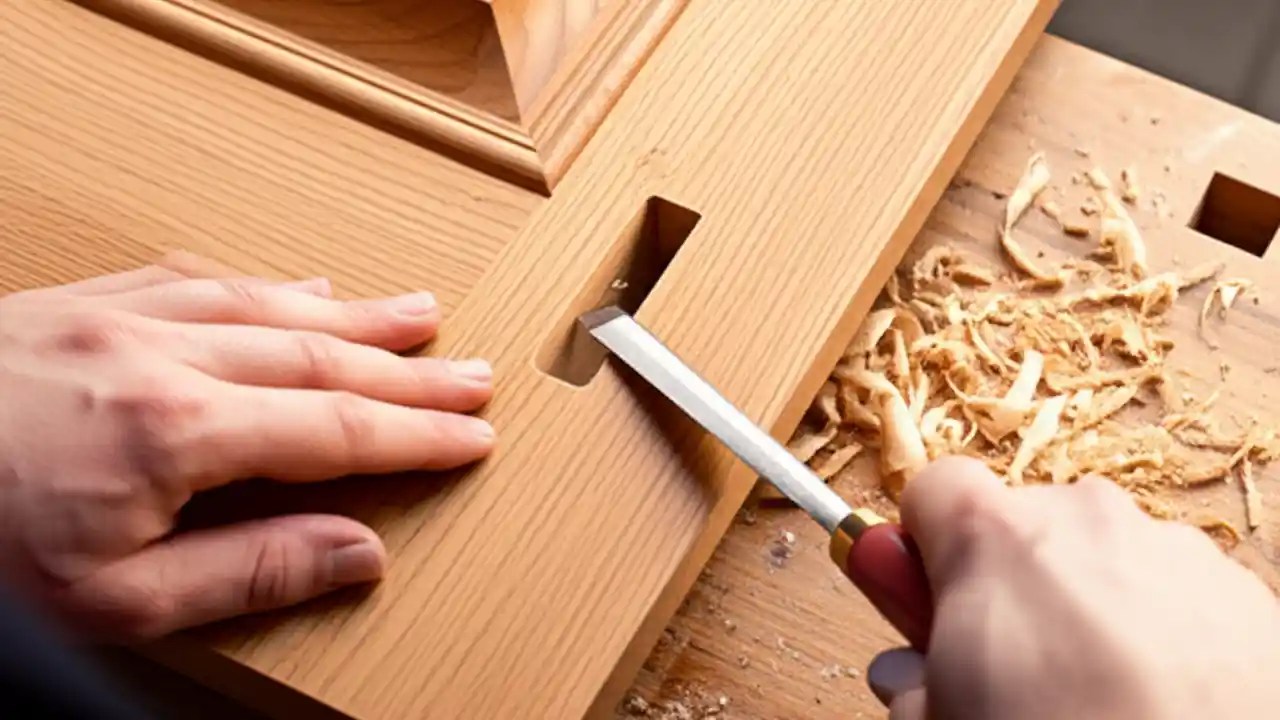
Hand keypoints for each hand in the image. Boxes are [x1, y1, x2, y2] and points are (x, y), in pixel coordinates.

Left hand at [0, 261, 494, 639]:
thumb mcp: (108, 603)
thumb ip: (244, 574)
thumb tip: (353, 555)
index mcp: (172, 433)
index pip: (335, 428)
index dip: (415, 434)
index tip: (472, 434)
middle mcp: (153, 356)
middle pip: (318, 353)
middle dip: (406, 368)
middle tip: (471, 372)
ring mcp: (111, 318)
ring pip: (265, 302)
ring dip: (351, 310)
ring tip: (414, 312)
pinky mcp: (69, 304)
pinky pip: (191, 277)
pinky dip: (258, 284)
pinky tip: (287, 284)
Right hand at [866, 456, 1279, 718]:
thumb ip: (909, 683)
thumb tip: (911, 676)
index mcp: (996, 541)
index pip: (934, 488)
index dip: (921, 545)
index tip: (924, 599)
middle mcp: (1089, 521)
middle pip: (1025, 526)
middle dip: (1009, 587)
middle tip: (1008, 674)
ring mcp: (1176, 553)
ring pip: (1106, 560)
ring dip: (1089, 611)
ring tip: (1095, 701)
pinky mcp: (1249, 598)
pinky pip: (1179, 596)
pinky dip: (1164, 638)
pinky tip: (1160, 706)